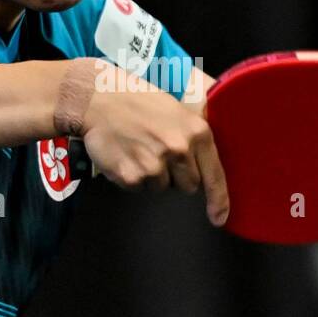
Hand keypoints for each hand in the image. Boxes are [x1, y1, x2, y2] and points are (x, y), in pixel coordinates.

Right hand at [80, 66, 229, 225]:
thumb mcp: (178, 112)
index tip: (219, 217)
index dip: (218, 201)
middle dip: (177, 176)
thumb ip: (194, 140)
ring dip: (152, 175)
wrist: (98, 99)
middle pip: (189, 186)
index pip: (214, 176)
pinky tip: (126, 154)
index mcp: (196, 132)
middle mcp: (179, 150)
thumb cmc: (138, 101)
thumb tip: (205, 171)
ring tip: (139, 148)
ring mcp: (154, 165)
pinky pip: (138, 188)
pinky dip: (132, 176)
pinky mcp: (131, 176)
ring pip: (162, 188)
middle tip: (159, 152)